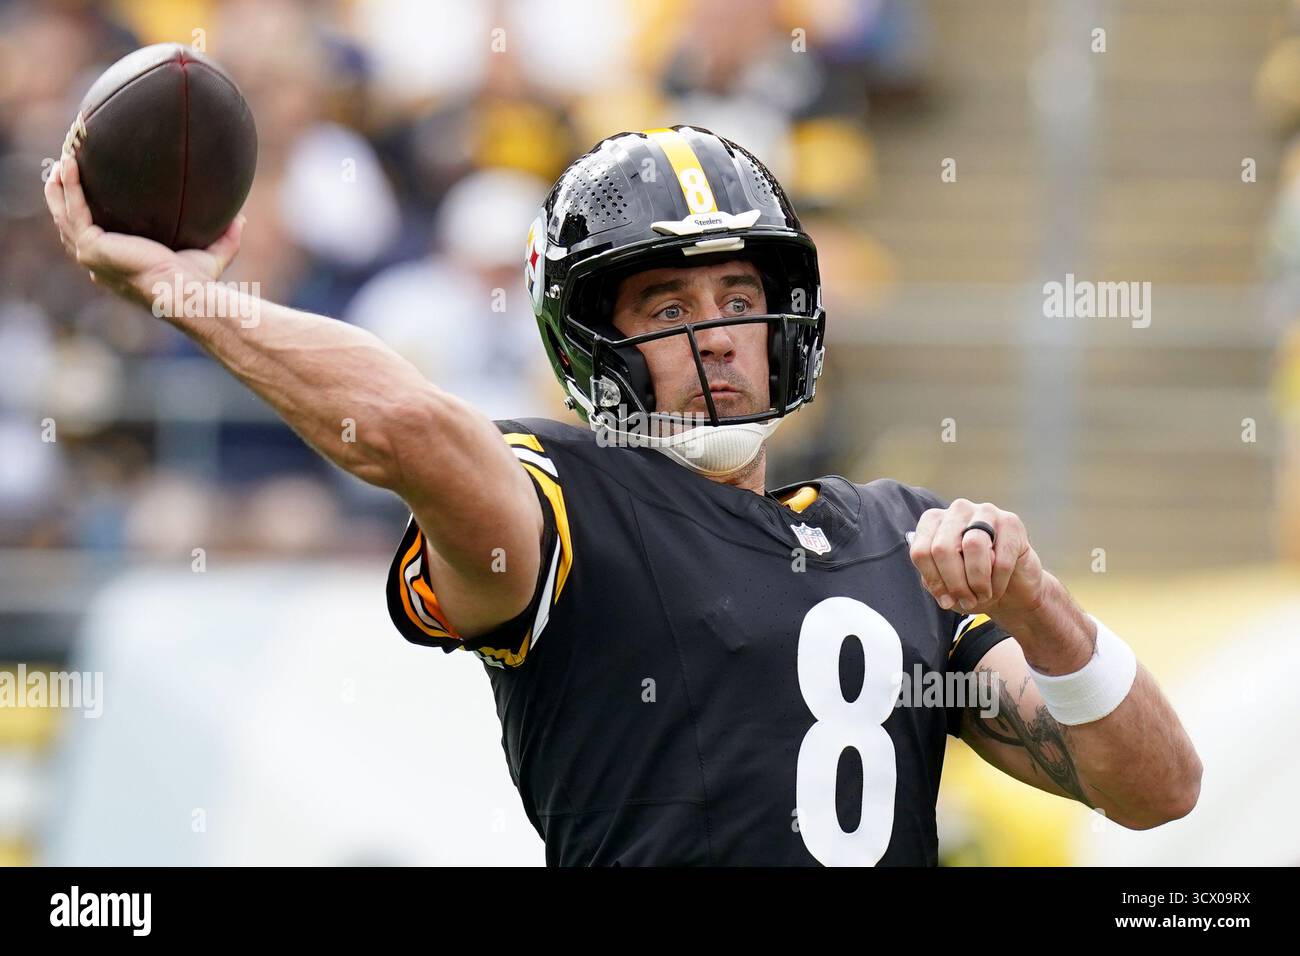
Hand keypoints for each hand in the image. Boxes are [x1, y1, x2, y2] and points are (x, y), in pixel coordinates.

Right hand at [44, 153, 243, 312]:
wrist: (186, 293)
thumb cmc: (198, 282)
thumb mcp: (211, 255)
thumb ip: (225, 238)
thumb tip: (241, 219)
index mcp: (116, 264)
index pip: (93, 236)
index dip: (85, 213)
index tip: (86, 188)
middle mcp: (98, 261)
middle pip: (70, 223)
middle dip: (64, 194)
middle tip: (66, 165)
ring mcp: (91, 255)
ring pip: (64, 214)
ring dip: (60, 185)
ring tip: (64, 157)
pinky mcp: (92, 247)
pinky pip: (73, 209)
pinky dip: (70, 186)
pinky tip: (70, 163)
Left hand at [907, 498, 1044, 618]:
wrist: (1012, 587)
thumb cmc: (972, 583)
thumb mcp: (947, 586)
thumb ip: (937, 583)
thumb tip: (943, 593)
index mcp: (933, 521)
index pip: (920, 551)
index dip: (933, 581)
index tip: (946, 600)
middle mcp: (957, 510)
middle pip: (943, 548)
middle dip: (955, 584)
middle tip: (967, 602)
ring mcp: (985, 512)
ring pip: (973, 546)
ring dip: (977, 582)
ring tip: (982, 596)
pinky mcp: (1012, 521)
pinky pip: (1001, 557)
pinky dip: (998, 582)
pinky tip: (997, 588)